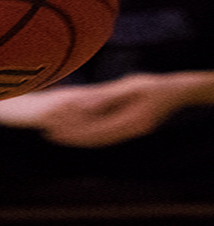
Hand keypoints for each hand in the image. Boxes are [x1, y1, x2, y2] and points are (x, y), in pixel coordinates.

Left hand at [30, 73, 202, 147]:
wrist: (178, 92)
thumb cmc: (155, 85)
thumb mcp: (131, 87)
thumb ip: (106, 97)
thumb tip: (80, 105)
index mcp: (131, 122)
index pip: (95, 131)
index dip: (73, 132)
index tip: (51, 128)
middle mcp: (130, 131)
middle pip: (96, 138)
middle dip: (71, 137)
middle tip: (47, 134)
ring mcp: (132, 132)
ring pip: (101, 139)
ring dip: (78, 138)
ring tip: (55, 134)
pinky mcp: (131, 128)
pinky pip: (107, 135)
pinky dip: (90, 135)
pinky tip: (77, 131)